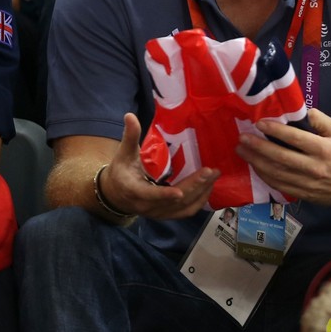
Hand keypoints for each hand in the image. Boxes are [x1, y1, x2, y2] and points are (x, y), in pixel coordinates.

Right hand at [99, 113, 218, 219]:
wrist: (116, 194)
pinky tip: (208, 188)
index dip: (164, 195)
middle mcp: (147, 206)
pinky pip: (186, 212)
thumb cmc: (121, 171)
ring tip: (214, 177)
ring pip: (183, 207)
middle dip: (194, 186)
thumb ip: (130, 136)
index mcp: (134, 191)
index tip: (179, 192)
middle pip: (174, 201)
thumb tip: (130, 116)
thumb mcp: (123, 154)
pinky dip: (199, 201)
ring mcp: (159, 213)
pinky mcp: (167, 215)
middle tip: (210, 171)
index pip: (150, 195)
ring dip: (200, 193)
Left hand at [239, 108, 330, 206]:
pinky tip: (253, 166)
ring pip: (277, 173)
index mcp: (324, 150)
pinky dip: (263, 175)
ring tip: (241, 150)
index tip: (259, 123)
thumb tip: (303, 111)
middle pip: (281, 158)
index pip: (296, 139)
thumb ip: (321, 121)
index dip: (276, 131)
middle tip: (242, 138)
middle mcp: (315, 168)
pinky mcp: (303, 194)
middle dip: (258, 147)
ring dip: (256, 162)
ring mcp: (308, 183)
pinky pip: (279, 185)